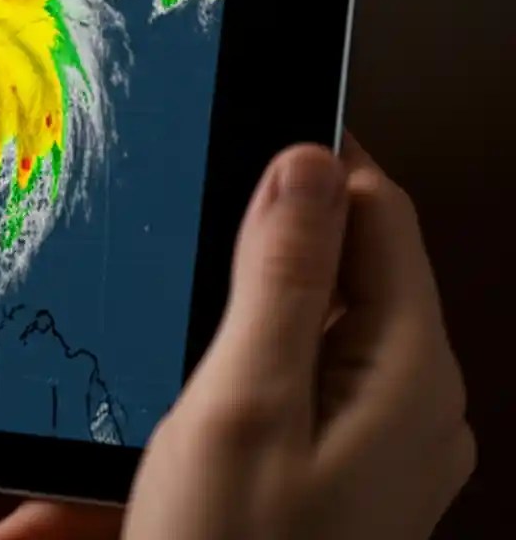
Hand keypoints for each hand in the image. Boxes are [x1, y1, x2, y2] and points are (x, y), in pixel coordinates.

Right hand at [0, 140, 473, 539]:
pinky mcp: (339, 468)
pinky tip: (191, 382)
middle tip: (196, 217)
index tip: (250, 124)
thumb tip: (303, 164)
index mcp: (408, 371)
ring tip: (179, 304)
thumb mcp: (244, 401)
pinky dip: (248, 359)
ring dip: (250, 302)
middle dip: (271, 235)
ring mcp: (380, 440)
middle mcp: (411, 401)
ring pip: (320, 324)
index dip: (316, 159)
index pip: (380, 212)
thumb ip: (282, 276)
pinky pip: (304, 380)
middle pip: (351, 268)